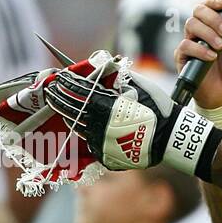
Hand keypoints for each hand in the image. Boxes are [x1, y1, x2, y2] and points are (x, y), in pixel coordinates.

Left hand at [44, 65, 221, 178]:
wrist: (170, 139)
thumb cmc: (156, 108)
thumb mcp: (140, 86)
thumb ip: (119, 76)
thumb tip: (103, 65)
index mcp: (107, 107)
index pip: (80, 92)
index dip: (67, 84)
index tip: (58, 78)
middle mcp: (101, 126)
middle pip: (73, 111)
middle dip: (60, 100)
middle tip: (51, 93)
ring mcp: (102, 144)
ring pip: (79, 128)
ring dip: (70, 116)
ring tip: (61, 107)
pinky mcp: (105, 156)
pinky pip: (91, 143)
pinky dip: (87, 132)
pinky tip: (82, 125)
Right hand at [176, 0, 221, 108]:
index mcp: (217, 28)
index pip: (210, 6)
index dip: (214, 0)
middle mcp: (203, 33)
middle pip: (198, 11)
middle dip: (212, 16)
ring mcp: (192, 44)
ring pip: (190, 24)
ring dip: (207, 32)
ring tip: (220, 46)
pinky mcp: (183, 58)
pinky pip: (185, 45)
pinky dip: (199, 49)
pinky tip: (211, 57)